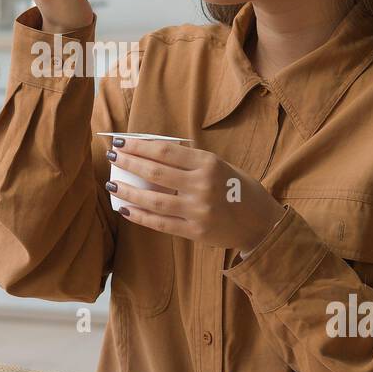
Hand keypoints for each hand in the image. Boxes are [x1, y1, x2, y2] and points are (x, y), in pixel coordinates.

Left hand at [104, 137, 286, 251]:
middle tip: (111, 156)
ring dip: (129, 191)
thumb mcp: (221, 166)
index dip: (139, 145)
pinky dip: (141, 216)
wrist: (261, 222)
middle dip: (129, 162)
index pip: (165, 151)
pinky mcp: (195, 231)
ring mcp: (198, 210)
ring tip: (111, 185)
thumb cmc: (239, 189)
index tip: (121, 141)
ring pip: (154, 199)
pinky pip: (161, 223)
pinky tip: (125, 208)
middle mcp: (202, 185)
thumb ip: (191, 161)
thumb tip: (153, 153)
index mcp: (208, 163)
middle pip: (156, 171)